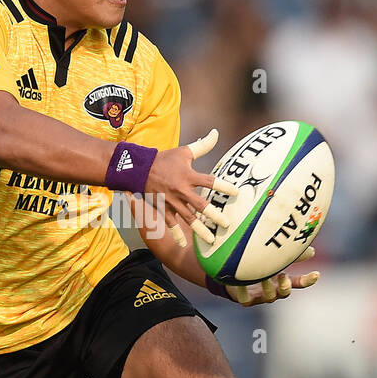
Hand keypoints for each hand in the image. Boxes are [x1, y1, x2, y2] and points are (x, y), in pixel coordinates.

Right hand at [145, 129, 238, 247]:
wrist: (138, 169)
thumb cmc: (164, 159)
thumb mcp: (184, 151)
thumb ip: (203, 145)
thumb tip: (216, 133)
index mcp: (189, 176)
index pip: (211, 182)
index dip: (224, 187)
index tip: (237, 193)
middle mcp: (182, 190)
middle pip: (201, 205)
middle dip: (215, 215)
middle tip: (227, 224)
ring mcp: (172, 202)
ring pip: (189, 218)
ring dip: (200, 230)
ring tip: (211, 240)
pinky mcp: (164, 208)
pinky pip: (171, 223)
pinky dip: (177, 234)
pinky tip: (184, 244)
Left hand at [221, 248, 319, 306]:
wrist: (234, 275)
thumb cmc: (257, 265)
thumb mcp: (273, 259)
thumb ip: (289, 255)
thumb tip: (312, 251)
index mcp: (281, 280)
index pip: (298, 282)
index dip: (307, 280)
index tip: (316, 274)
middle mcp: (273, 290)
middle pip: (285, 293)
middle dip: (285, 286)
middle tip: (283, 276)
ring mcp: (259, 296)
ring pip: (269, 297)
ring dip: (268, 287)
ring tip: (263, 277)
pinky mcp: (245, 299)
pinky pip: (246, 300)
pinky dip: (244, 293)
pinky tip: (242, 284)